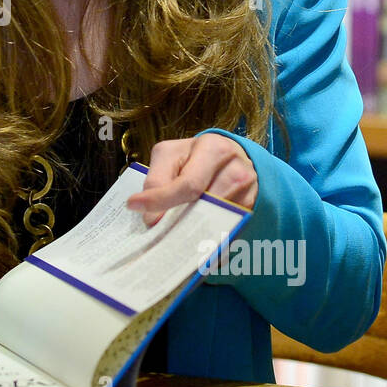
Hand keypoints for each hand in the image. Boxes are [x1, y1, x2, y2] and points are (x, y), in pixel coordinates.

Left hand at [126, 134, 257, 226]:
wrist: (232, 157)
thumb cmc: (197, 156)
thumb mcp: (171, 155)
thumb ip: (157, 179)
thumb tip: (151, 217)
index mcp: (214, 150)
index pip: (187, 185)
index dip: (159, 200)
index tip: (135, 207)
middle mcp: (236, 171)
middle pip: (201, 208)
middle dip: (173, 220)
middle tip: (153, 228)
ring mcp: (248, 193)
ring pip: (211, 223)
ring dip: (188, 231)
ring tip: (172, 229)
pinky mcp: (251, 211)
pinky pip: (224, 231)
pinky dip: (204, 237)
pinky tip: (192, 233)